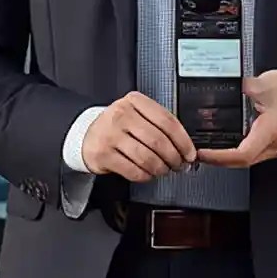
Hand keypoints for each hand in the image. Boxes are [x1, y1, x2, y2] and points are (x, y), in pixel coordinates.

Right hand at [83, 91, 197, 181]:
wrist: (87, 134)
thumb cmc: (119, 126)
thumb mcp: (137, 114)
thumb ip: (160, 125)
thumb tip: (185, 148)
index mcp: (135, 101)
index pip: (167, 121)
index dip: (183, 141)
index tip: (190, 153)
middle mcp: (121, 115)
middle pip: (158, 141)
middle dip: (174, 158)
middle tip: (178, 165)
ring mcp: (110, 135)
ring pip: (147, 158)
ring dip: (160, 168)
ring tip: (163, 170)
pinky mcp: (103, 154)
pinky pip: (133, 170)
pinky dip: (145, 176)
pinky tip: (147, 174)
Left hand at [197, 69, 276, 167]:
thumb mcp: (266, 83)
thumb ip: (242, 87)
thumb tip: (227, 87)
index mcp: (270, 132)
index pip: (240, 155)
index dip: (218, 157)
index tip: (202, 153)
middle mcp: (275, 145)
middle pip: (242, 161)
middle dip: (219, 159)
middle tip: (201, 152)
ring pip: (250, 158)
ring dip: (230, 156)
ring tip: (213, 147)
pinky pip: (258, 151)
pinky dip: (242, 148)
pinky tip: (234, 139)